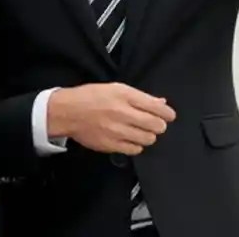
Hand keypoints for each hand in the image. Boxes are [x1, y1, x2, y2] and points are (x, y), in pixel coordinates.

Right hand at [47, 83, 176, 155]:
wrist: (68, 112)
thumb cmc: (91, 97)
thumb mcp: (116, 88)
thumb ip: (140, 97)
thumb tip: (160, 102)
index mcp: (124, 96)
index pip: (156, 107)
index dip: (167, 113)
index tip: (170, 115)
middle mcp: (123, 113)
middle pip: (155, 125)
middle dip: (159, 125)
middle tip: (155, 124)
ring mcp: (117, 131)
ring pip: (148, 139)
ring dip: (149, 135)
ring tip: (142, 131)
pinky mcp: (111, 145)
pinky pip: (135, 149)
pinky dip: (137, 145)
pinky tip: (131, 139)